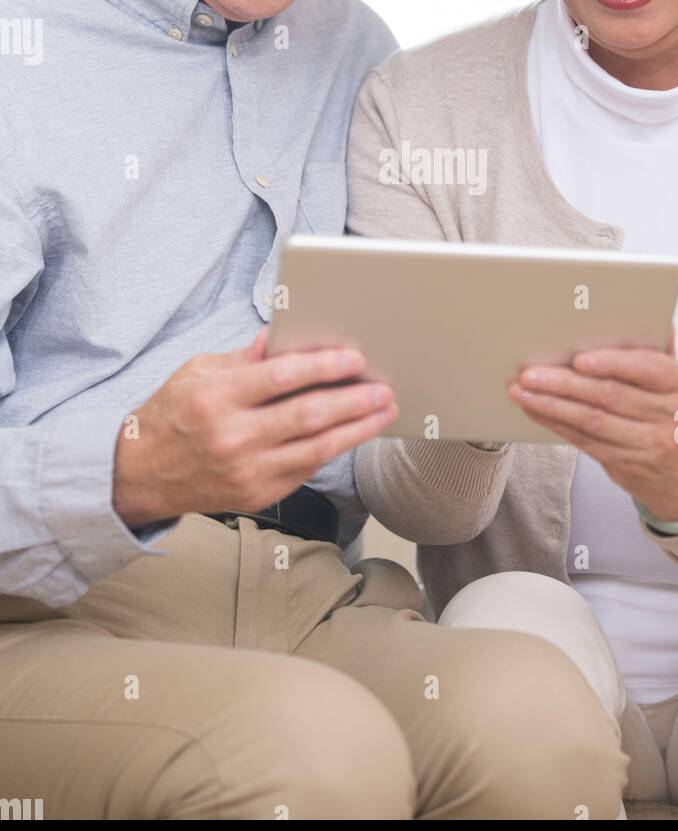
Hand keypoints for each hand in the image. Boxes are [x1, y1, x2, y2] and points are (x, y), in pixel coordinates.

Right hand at [113, 328, 397, 526]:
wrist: (140, 474)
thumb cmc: (172, 414)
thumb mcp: (197, 372)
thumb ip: (244, 358)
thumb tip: (282, 336)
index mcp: (217, 397)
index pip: (281, 377)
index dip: (322, 366)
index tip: (354, 358)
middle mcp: (233, 436)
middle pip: (308, 415)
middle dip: (354, 400)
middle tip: (384, 388)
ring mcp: (247, 470)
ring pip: (317, 448)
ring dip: (358, 429)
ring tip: (384, 412)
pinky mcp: (257, 494)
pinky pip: (306, 468)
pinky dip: (334, 449)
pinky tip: (354, 433)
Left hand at [507, 337, 677, 522]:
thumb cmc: (677, 416)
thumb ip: (660, 351)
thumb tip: (653, 313)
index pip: (647, 368)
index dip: (611, 363)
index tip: (579, 359)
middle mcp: (672, 416)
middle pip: (611, 396)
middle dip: (565, 383)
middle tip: (531, 373)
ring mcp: (650, 445)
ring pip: (591, 421)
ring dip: (551, 405)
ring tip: (523, 391)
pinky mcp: (626, 465)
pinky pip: (584, 441)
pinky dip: (555, 423)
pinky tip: (536, 410)